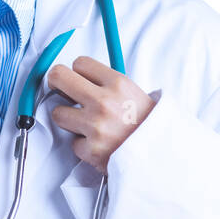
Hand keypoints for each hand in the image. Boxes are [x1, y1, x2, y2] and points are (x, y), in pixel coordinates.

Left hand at [47, 56, 155, 174]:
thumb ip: (107, 84)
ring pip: (57, 113)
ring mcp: (95, 126)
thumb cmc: (147, 125)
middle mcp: (104, 102)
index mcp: (118, 83)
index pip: (80, 63)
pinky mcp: (90, 150)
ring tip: (87, 124)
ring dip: (68, 119)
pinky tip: (99, 144)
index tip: (79, 79)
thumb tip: (78, 76)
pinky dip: (83, 145)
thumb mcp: (134, 93)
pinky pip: (72, 143)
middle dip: (57, 83)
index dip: (77, 72)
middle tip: (62, 91)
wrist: (162, 156)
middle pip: (58, 77)